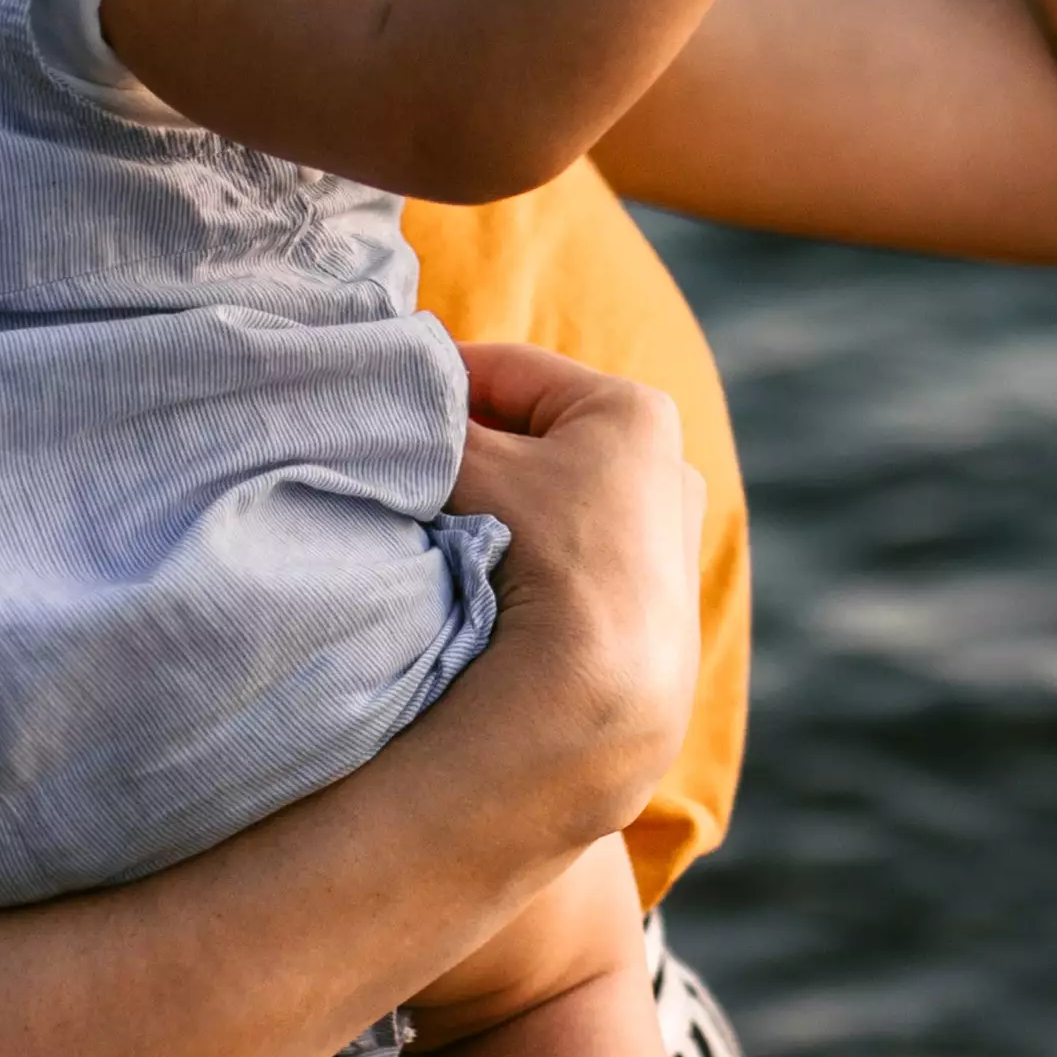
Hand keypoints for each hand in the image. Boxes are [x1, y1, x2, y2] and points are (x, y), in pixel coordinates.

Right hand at [448, 340, 703, 832]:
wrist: (605, 686)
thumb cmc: (546, 551)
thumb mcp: (475, 466)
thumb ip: (437, 425)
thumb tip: (400, 403)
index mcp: (633, 411)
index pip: (510, 370)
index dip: (440, 383)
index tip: (387, 401)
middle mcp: (669, 464)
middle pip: (536, 434)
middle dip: (474, 448)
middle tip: (411, 470)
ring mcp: (669, 535)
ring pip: (554, 494)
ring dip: (502, 504)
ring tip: (446, 528)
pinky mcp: (662, 599)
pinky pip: (575, 548)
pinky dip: (533, 551)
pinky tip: (494, 575)